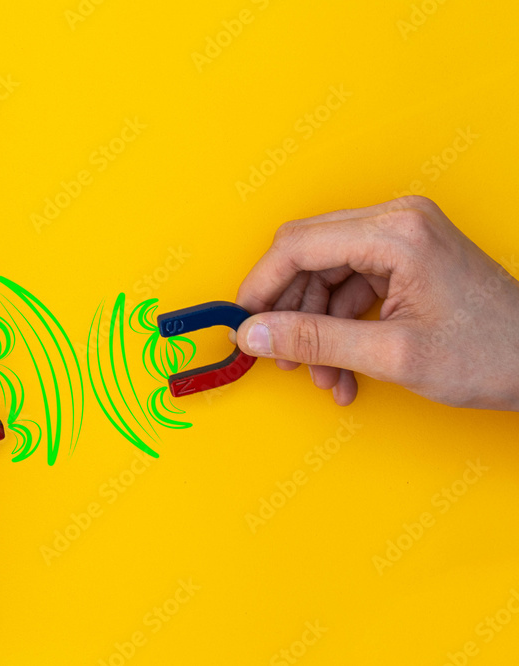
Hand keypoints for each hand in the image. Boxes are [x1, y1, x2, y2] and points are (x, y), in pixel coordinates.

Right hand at [234, 196, 518, 409]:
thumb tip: (254, 334)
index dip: (260, 286)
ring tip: (320, 374)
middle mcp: (397, 222)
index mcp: (395, 232)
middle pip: (307, 255)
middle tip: (278, 355)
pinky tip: (341, 368)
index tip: (243, 324)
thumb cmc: (491, 353)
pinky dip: (338, 326)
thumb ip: (314, 341)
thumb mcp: (391, 355)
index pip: (298, 245)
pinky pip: (349, 284)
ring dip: (313, 326)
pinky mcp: (406, 256)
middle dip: (288, 310)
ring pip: (324, 273)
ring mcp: (402, 237)